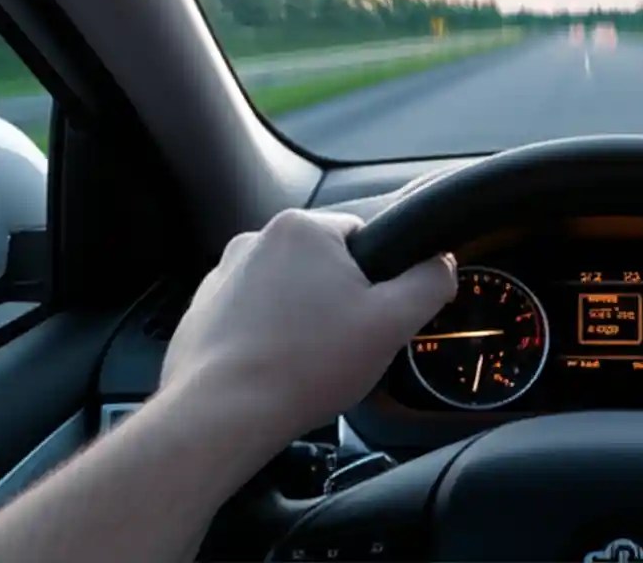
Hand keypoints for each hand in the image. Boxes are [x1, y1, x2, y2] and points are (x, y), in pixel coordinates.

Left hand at [161, 209, 456, 444]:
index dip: (380, 277)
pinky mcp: (200, 313)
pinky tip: (276, 370)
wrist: (222, 415)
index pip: (362, 235)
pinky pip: (250, 317)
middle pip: (323, 265)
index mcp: (301, 228)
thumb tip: (442, 264)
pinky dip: (267, 338)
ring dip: (302, 319)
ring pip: (286, 292)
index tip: (377, 315)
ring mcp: (220, 277)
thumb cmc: (308, 365)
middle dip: (339, 300)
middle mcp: (254, 241)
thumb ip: (428, 283)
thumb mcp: (392, 323)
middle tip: (346, 344)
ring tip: (309, 362)